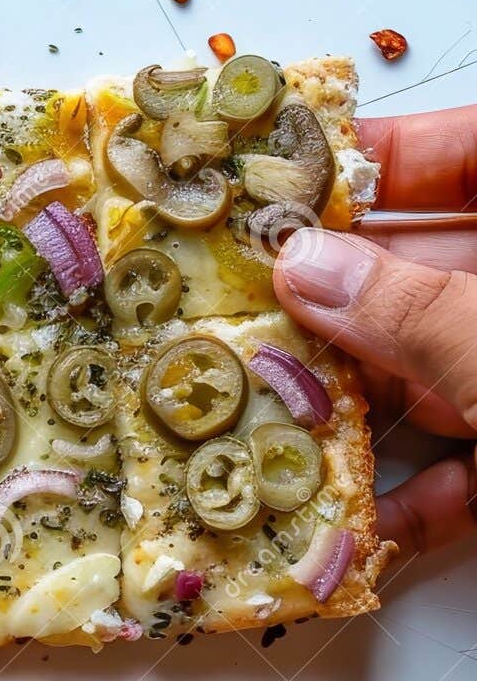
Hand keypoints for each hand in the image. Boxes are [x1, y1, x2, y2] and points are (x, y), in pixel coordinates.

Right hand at [275, 103, 476, 557]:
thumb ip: (413, 309)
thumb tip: (301, 264)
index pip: (471, 155)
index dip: (381, 152)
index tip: (282, 168)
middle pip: (429, 276)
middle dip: (331, 302)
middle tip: (228, 307)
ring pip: (435, 380)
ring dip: (351, 412)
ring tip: (253, 422)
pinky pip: (468, 474)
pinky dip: (416, 504)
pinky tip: (353, 528)